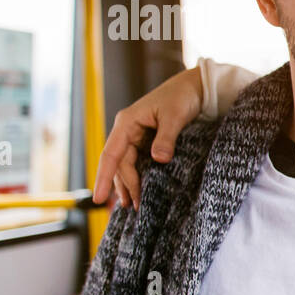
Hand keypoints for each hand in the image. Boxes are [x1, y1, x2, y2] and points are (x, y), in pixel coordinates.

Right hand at [92, 67, 203, 209]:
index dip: (103, 177)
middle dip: (125, 185)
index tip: (98, 198)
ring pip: (128, 165)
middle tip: (135, 206)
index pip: (111, 154)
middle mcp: (128, 130)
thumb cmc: (183, 96)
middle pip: (120, 164)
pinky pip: (139, 162)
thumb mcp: (175, 116)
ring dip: (130, 184)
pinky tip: (141, 190)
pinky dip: (139, 176)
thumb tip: (157, 160)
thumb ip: (166, 138)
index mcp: (127, 122)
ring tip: (134, 205)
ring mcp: (137, 136)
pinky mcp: (148, 141)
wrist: (196, 88)